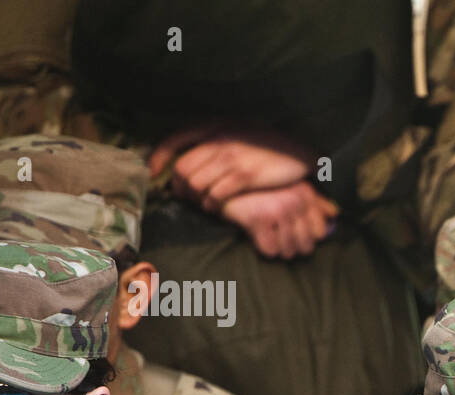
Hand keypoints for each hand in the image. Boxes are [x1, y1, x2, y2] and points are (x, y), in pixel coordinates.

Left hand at [150, 126, 316, 213]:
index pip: (175, 141)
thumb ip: (216, 140)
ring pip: (195, 184)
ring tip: (203, 204)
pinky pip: (216, 194)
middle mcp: (219, 140)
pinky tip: (216, 207)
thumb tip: (193, 158)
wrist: (301, 150)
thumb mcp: (239, 132)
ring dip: (195, 199)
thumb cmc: (270, 144)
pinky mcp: (246, 176)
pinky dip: (211, 205)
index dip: (159, 159)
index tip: (154, 173)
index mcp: (215, 127)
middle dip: (179, 187)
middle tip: (185, 197)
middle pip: (182, 168)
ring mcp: (232, 158)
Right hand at [221, 181, 338, 258]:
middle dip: (292, 248)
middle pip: (305, 247)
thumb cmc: (259, 192)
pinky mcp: (260, 218)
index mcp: (305, 193)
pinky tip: (257, 234)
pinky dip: (263, 247)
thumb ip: (315, 202)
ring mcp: (278, 209)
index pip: (319, 233)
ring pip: (288, 251)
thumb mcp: (290, 190)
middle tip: (278, 238)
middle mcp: (295, 200)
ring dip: (277, 249)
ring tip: (268, 235)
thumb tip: (335, 214)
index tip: (293, 232)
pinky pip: (270, 250)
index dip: (306, 238)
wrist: (223, 186)